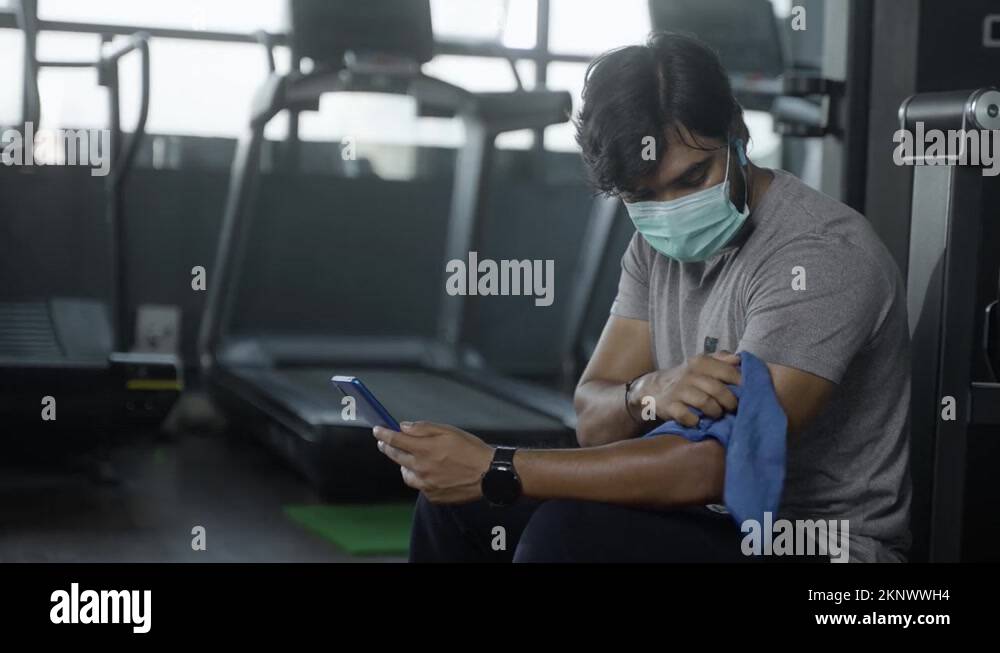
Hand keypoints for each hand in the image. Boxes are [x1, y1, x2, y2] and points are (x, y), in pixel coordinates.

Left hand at [372, 421, 493, 503]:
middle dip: (387, 447)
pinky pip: (419, 486)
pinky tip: (429, 473)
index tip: (376, 430)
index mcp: (425, 449)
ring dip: (404, 465)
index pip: (395, 440)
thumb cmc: (471, 449)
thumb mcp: (449, 431)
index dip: (383, 434)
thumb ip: (423, 428)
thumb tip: (403, 427)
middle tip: (383, 443)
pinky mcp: (433, 496)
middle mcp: (421, 468)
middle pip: (396, 456)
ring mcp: (426, 484)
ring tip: (409, 460)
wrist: (489, 475)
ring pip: (405, 474)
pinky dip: (420, 478)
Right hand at [631, 352, 740, 427]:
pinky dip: (695, 420)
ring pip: (705, 403)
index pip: (727, 371)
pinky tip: (698, 420)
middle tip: (732, 408)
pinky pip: (686, 416)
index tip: (747, 391)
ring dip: (715, 412)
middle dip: (730, 402)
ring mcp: (678, 391)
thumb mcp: (702, 363)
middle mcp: (689, 374)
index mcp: (700, 362)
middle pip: (718, 389)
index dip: (740, 383)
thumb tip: (738, 359)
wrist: (654, 388)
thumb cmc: (688, 377)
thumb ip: (721, 359)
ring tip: (717, 414)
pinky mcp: (670, 406)